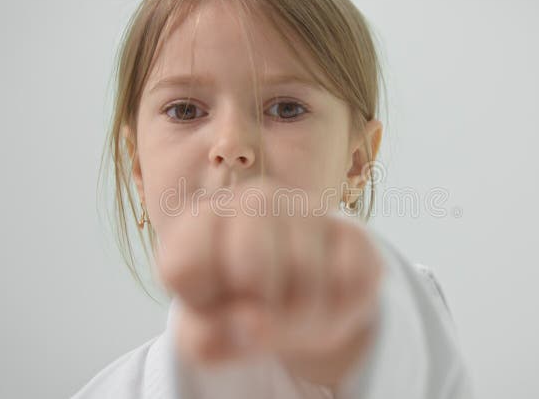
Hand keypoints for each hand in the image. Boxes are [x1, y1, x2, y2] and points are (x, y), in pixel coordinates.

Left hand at [155, 178, 382, 387]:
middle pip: (253, 269)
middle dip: (257, 313)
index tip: (208, 302)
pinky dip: (339, 311)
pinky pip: (351, 282)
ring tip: (291, 318)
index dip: (199, 304)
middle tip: (257, 318)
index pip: (187, 266)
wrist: (293, 299)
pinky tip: (323, 304)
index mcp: (203, 220)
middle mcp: (254, 201)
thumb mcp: (204, 335)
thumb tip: (250, 323)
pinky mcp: (352, 233)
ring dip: (301, 319)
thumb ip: (206, 338)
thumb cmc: (236, 309)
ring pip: (307, 278)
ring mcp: (308, 211)